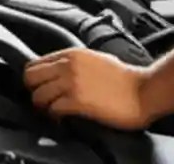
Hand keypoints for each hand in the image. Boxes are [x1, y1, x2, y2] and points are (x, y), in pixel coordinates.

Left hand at [24, 48, 152, 129]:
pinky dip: (54, 117)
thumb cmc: (126, 78)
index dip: (36, 79)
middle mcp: (69, 66)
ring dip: (44, 107)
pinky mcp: (77, 101)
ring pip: (37, 96)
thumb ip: (75, 63)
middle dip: (34, 91)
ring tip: (54, 112)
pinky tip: (63, 119)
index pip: (36, 63)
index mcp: (73, 54)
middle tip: (45, 101)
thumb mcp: (97, 59)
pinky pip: (52, 110)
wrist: (143, 91)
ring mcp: (72, 83)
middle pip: (30, 77)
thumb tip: (60, 71)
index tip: (42, 88)